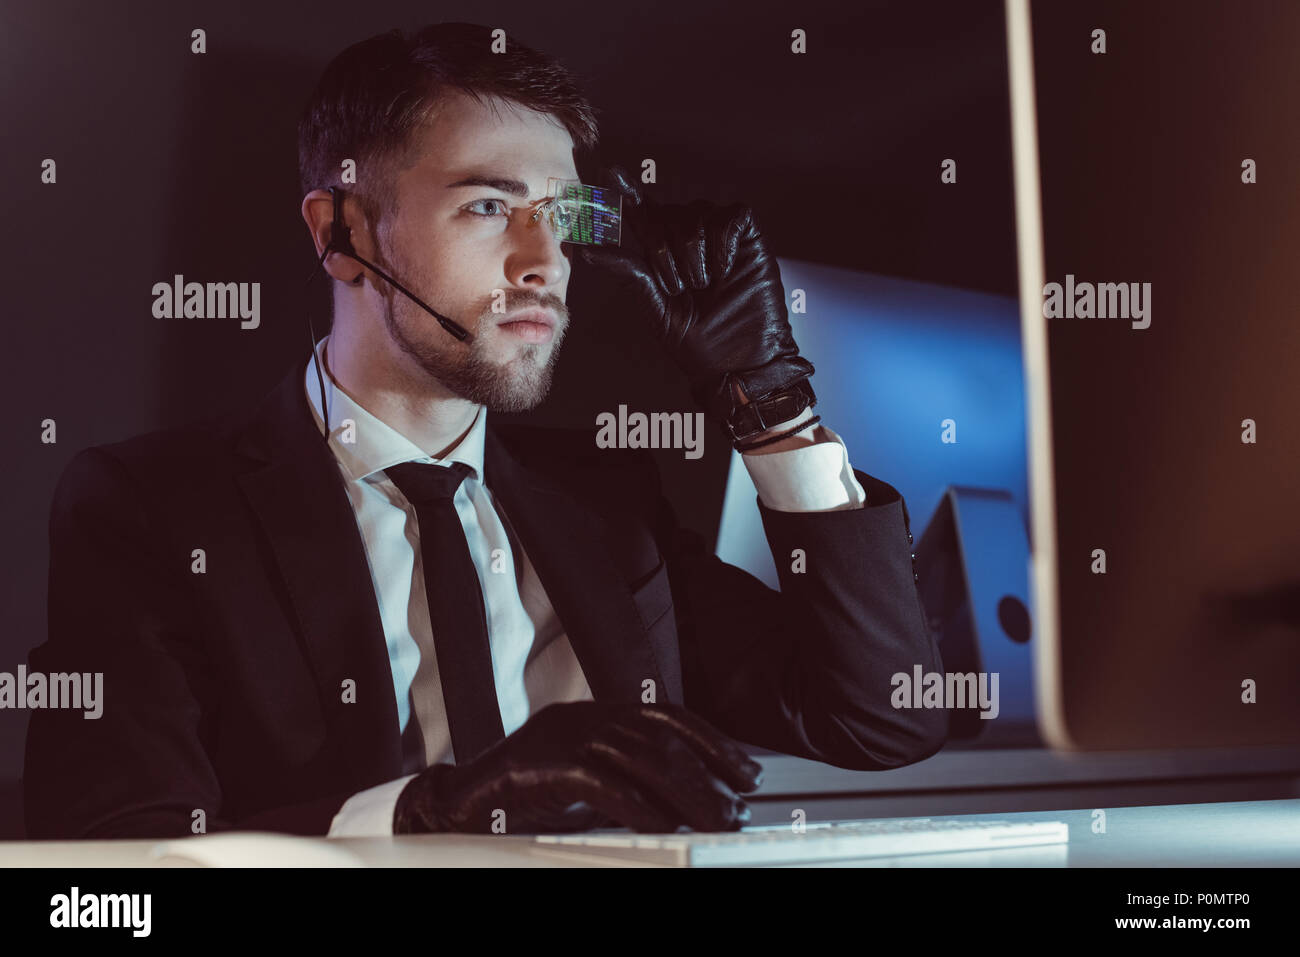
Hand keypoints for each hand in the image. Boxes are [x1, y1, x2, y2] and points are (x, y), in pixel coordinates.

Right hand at [393, 700, 763, 833]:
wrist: (454, 807)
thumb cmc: (522, 801)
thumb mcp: (586, 786)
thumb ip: (628, 783)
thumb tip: (690, 803)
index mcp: (594, 714)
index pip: (665, 716)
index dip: (711, 741)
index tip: (745, 772)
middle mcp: (580, 716)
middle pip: (658, 738)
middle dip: (707, 773)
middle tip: (736, 807)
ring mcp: (557, 735)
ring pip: (636, 756)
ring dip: (684, 791)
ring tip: (713, 820)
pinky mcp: (537, 763)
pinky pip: (597, 780)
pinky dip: (635, 803)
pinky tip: (661, 824)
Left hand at [574, 167, 813, 423]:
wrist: (736, 360)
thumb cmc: (697, 340)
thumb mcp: (654, 305)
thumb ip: (628, 270)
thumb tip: (587, 247)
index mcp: (663, 251)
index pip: (642, 211)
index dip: (626, 190)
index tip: (609, 172)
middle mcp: (690, 238)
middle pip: (667, 213)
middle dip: (665, 251)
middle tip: (680, 287)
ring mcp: (720, 236)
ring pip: (696, 214)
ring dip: (694, 254)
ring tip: (704, 285)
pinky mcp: (748, 237)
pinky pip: (730, 218)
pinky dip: (722, 244)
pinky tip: (724, 270)